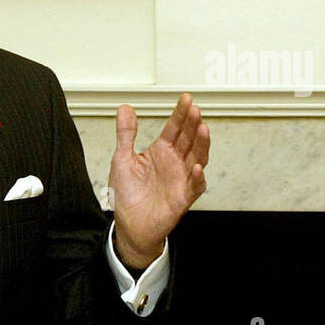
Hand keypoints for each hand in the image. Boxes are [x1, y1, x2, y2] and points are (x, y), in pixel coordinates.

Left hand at [108, 92, 208, 267]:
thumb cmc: (128, 195)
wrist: (129, 226)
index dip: (180, 113)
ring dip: (201, 144)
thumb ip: (126, 134)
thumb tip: (125, 109)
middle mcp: (174, 163)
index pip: (174, 128)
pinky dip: (197, 177)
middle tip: (194, 109)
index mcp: (161, 151)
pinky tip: (196, 166)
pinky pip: (195, 186)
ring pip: (197, 158)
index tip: (186, 99)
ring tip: (202, 129)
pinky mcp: (183, 197)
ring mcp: (181, 179)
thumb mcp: (122, 159)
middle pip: (188, 139)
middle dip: (192, 124)